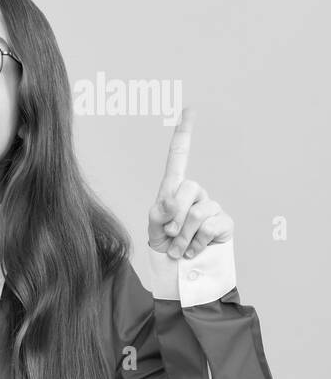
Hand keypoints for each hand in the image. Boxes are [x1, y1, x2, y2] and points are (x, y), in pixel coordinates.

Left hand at [147, 107, 233, 258]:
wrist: (179, 269)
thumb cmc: (164, 244)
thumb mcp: (154, 225)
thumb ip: (161, 211)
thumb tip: (175, 204)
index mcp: (174, 188)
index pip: (179, 157)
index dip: (184, 133)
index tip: (189, 109)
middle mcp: (195, 193)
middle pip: (187, 188)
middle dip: (174, 215)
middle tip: (169, 235)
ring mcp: (212, 206)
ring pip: (197, 213)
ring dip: (182, 236)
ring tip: (178, 247)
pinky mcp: (225, 223)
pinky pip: (210, 227)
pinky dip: (195, 243)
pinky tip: (193, 250)